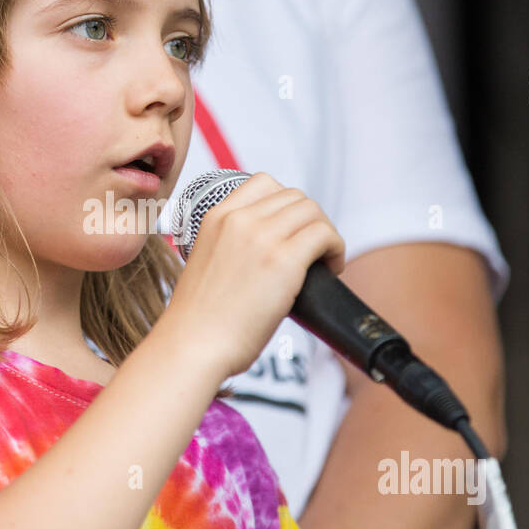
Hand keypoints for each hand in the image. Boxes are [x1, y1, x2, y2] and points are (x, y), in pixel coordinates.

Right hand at [162, 172, 345, 379]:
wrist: (192, 346)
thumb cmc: (199, 320)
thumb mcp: (207, 262)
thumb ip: (233, 246)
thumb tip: (271, 250)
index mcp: (216, 217)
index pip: (265, 183)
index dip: (287, 204)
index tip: (292, 229)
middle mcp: (238, 219)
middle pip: (294, 196)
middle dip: (309, 220)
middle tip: (313, 250)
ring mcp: (261, 237)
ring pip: (312, 211)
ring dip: (325, 232)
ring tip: (324, 261)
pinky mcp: (283, 260)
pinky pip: (324, 234)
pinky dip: (336, 248)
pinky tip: (331, 268)